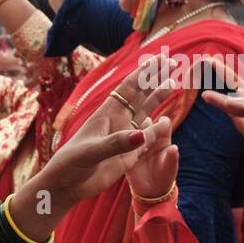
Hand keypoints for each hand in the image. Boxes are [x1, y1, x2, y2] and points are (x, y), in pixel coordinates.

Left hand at [35, 60, 172, 205]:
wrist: (67, 185)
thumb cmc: (71, 163)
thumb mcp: (91, 152)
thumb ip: (116, 143)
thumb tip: (142, 134)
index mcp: (107, 113)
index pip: (129, 87)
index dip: (145, 72)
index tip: (162, 57)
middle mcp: (118, 121)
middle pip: (142, 94)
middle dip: (157, 78)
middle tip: (176, 63)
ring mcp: (125, 137)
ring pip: (148, 112)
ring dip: (160, 98)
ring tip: (177, 82)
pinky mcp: (130, 154)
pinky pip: (149, 138)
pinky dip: (158, 130)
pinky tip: (166, 122)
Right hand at [124, 114, 178, 200]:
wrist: (150, 191)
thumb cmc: (164, 178)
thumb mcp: (169, 170)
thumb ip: (171, 159)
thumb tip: (174, 148)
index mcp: (163, 139)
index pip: (163, 124)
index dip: (160, 121)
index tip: (155, 119)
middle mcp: (149, 138)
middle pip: (145, 123)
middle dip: (140, 117)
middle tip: (133, 112)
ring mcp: (135, 144)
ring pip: (131, 131)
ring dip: (127, 126)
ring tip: (119, 121)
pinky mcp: (124, 152)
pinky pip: (120, 143)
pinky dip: (117, 139)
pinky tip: (110, 136)